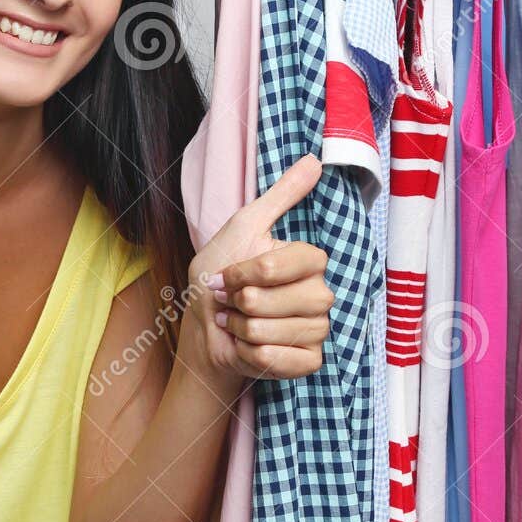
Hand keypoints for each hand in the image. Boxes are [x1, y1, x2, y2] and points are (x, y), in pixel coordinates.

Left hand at [182, 155, 333, 384]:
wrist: (201, 332)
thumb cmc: (216, 279)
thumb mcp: (241, 229)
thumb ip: (279, 197)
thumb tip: (314, 160)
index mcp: (307, 261)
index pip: (298, 262)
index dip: (254, 272)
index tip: (228, 275)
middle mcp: (320, 293)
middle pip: (300, 298)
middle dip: (249, 302)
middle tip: (231, 302)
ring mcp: (318, 329)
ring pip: (292, 330)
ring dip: (247, 329)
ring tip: (235, 323)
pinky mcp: (309, 361)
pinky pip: (290, 359)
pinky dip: (256, 355)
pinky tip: (245, 347)